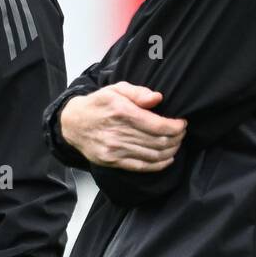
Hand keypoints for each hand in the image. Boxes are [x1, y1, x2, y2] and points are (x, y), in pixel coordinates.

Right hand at [59, 81, 186, 170]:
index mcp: (121, 112)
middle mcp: (118, 132)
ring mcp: (115, 149)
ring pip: (153, 155)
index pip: (158, 125)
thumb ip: (138, 92)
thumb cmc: (97, 104)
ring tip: (176, 143)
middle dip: (176, 138)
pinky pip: (141, 166)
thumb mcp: (115, 90)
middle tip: (181, 133)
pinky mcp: (112, 161)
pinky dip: (159, 165)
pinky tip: (168, 158)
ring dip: (171, 151)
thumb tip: (157, 99)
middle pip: (158, 141)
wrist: (72, 123)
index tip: (182, 123)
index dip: (175, 126)